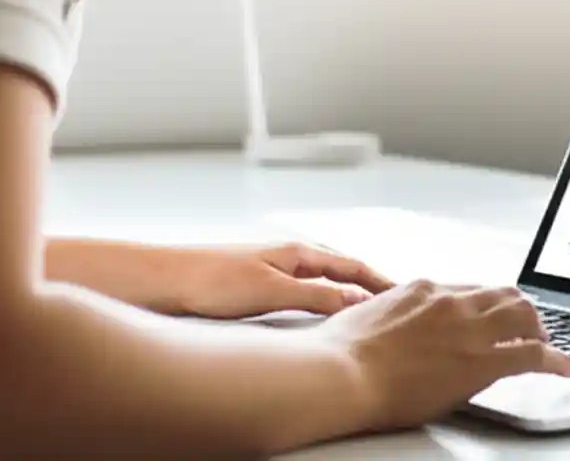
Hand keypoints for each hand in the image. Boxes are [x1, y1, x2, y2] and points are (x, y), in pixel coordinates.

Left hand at [171, 243, 393, 318]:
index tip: (404, 294)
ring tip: (365, 313)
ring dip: (345, 295)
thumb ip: (317, 297)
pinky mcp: (259, 287)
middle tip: (393, 305)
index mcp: (298, 253)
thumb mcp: (274, 292)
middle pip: (341, 272)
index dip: (380, 281)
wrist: (164, 281)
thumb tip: (359, 302)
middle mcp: (290, 257)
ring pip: (322, 283)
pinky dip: (322, 303)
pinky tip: (319, 316)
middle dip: (368, 286)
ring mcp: (274, 270)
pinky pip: (304, 293)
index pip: (352, 266)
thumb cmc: (213, 282)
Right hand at [318, 281, 569, 430]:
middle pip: (502, 294)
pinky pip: (532, 354)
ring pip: (523, 314)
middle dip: (519, 310)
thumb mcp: (366, 316)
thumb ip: (390, 314)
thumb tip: (391, 324)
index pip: (467, 291)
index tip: (488, 316)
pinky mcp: (482, 359)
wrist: (341, 373)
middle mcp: (451, 301)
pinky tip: (566, 367)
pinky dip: (556, 360)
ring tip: (547, 344)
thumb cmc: (341, 353)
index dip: (484, 306)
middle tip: (526, 328)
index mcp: (422, 289)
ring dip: (538, 328)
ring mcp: (469, 327)